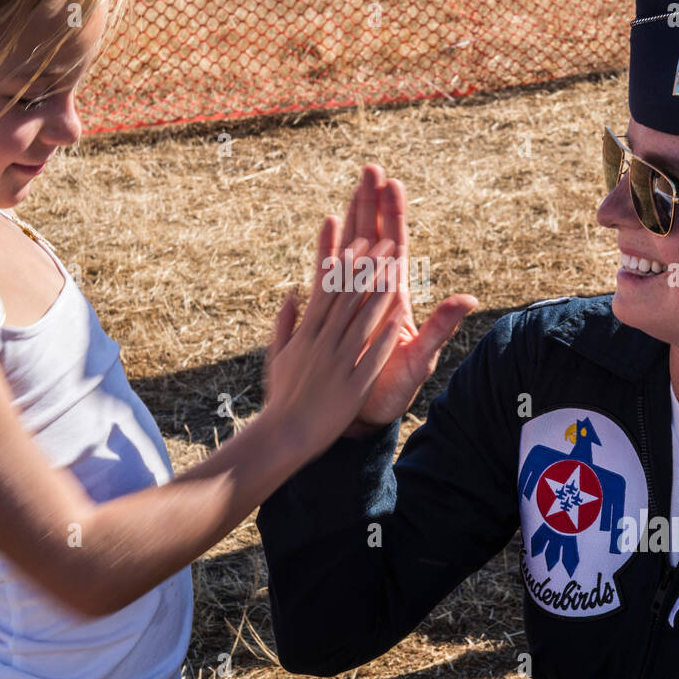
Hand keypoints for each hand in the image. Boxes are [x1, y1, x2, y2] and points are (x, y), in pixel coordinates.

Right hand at [261, 218, 405, 454]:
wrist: (283, 437)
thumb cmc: (281, 397)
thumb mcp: (278, 356)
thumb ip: (286, 323)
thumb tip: (291, 293)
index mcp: (306, 334)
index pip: (329, 291)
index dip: (347, 264)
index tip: (361, 240)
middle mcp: (322, 344)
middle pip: (349, 298)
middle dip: (370, 268)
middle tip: (386, 240)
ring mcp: (337, 364)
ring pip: (362, 321)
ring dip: (381, 293)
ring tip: (397, 268)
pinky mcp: (351, 386)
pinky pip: (372, 356)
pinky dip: (386, 335)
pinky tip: (401, 317)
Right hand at [332, 165, 476, 436]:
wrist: (363, 413)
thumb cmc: (395, 389)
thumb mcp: (420, 358)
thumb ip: (440, 327)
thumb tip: (468, 299)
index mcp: (395, 296)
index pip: (396, 246)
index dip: (394, 215)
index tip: (392, 184)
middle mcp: (374, 291)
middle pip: (374, 236)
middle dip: (372, 202)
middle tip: (370, 168)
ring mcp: (351, 298)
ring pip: (352, 247)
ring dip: (352, 216)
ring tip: (352, 186)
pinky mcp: (332, 310)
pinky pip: (328, 273)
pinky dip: (327, 249)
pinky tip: (327, 226)